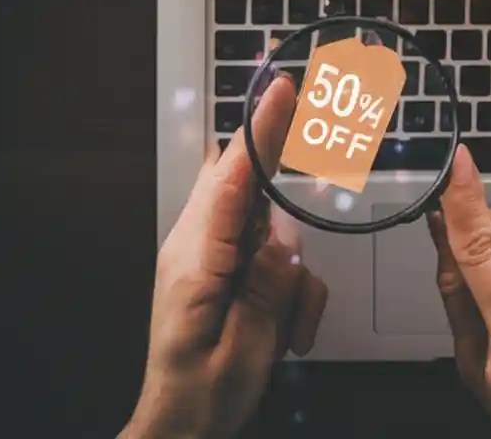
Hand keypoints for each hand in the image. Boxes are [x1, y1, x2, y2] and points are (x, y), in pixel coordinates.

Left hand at [123, 73, 327, 438]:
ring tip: (287, 332)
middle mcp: (198, 245)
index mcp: (196, 257)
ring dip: (292, 280)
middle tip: (310, 168)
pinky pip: (272, 258)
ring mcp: (210, 254)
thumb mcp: (245, 347)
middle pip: (247, 186)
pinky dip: (291, 294)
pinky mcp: (225, 268)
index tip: (281, 86)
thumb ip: (267, 287)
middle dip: (282, 181)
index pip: (233, 176)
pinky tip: (286, 334)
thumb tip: (284, 241)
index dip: (260, 127)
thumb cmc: (202, 394)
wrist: (180, 427)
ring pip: (272, 228)